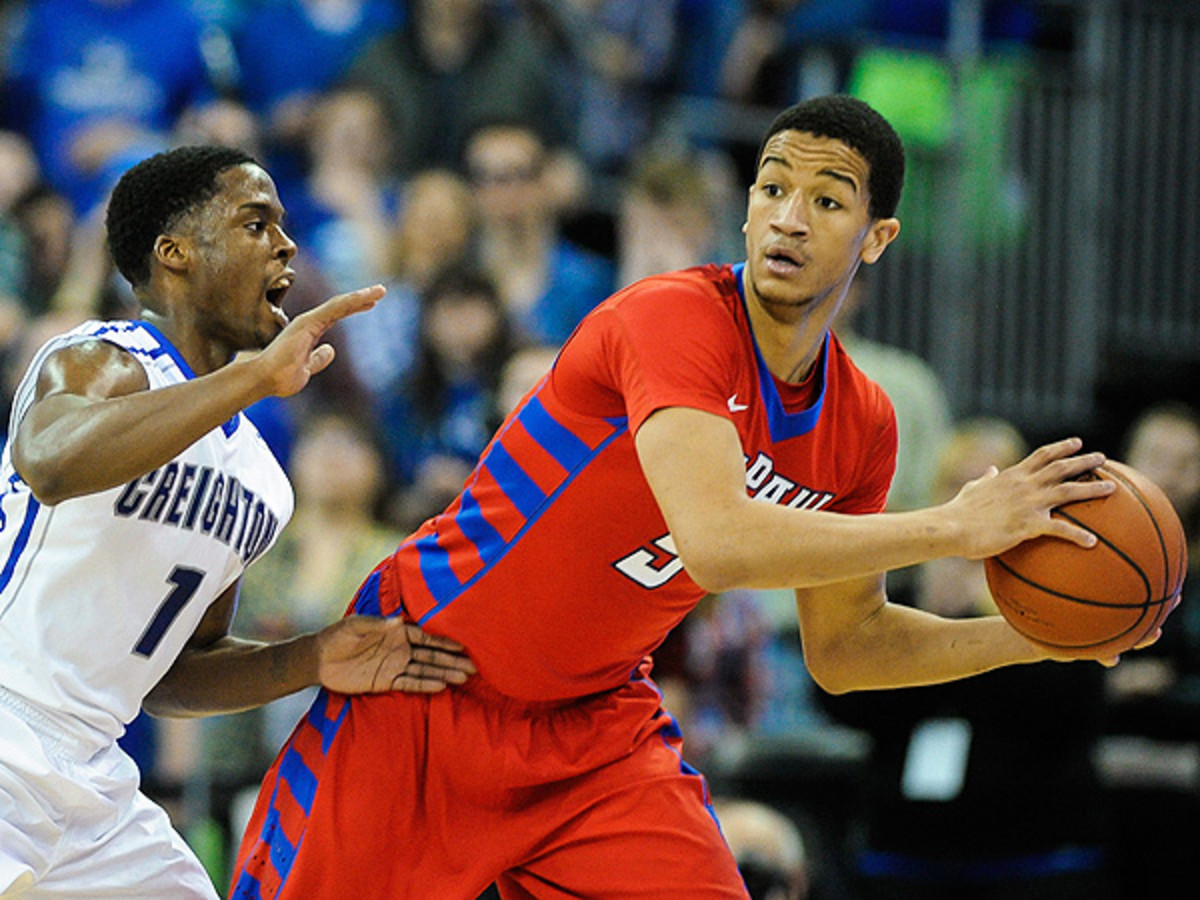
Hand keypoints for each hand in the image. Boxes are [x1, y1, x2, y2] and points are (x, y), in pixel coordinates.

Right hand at [247, 284, 383, 397]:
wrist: (263, 379)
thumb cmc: (280, 377)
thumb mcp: (306, 370)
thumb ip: (318, 359)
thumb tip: (331, 350)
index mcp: (310, 332)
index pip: (336, 316)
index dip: (353, 308)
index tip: (370, 304)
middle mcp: (309, 323)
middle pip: (340, 307)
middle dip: (361, 299)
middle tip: (381, 291)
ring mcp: (308, 321)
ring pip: (340, 304)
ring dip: (361, 296)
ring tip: (380, 290)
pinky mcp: (308, 323)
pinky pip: (334, 309)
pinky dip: (350, 302)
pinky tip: (365, 297)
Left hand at [313, 615, 475, 693]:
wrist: (320, 659)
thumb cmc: (338, 635)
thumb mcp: (355, 626)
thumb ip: (377, 624)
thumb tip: (398, 619)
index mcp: (397, 631)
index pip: (426, 636)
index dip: (444, 641)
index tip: (463, 645)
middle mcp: (401, 648)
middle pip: (431, 655)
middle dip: (452, 659)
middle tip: (474, 666)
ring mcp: (396, 665)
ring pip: (425, 670)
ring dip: (444, 673)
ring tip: (464, 677)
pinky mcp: (387, 681)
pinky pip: (410, 684)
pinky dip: (425, 685)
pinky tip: (441, 687)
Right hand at [946, 437, 1114, 559]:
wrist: (953, 526)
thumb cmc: (959, 510)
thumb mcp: (973, 487)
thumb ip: (985, 478)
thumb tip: (990, 470)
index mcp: (1012, 475)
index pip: (1042, 455)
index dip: (1061, 447)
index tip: (1078, 442)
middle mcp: (1025, 484)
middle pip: (1061, 468)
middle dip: (1084, 461)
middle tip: (1103, 458)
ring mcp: (1029, 503)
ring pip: (1067, 491)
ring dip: (1091, 489)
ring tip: (1112, 488)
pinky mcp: (1028, 524)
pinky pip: (1060, 529)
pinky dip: (1077, 534)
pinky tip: (1092, 542)